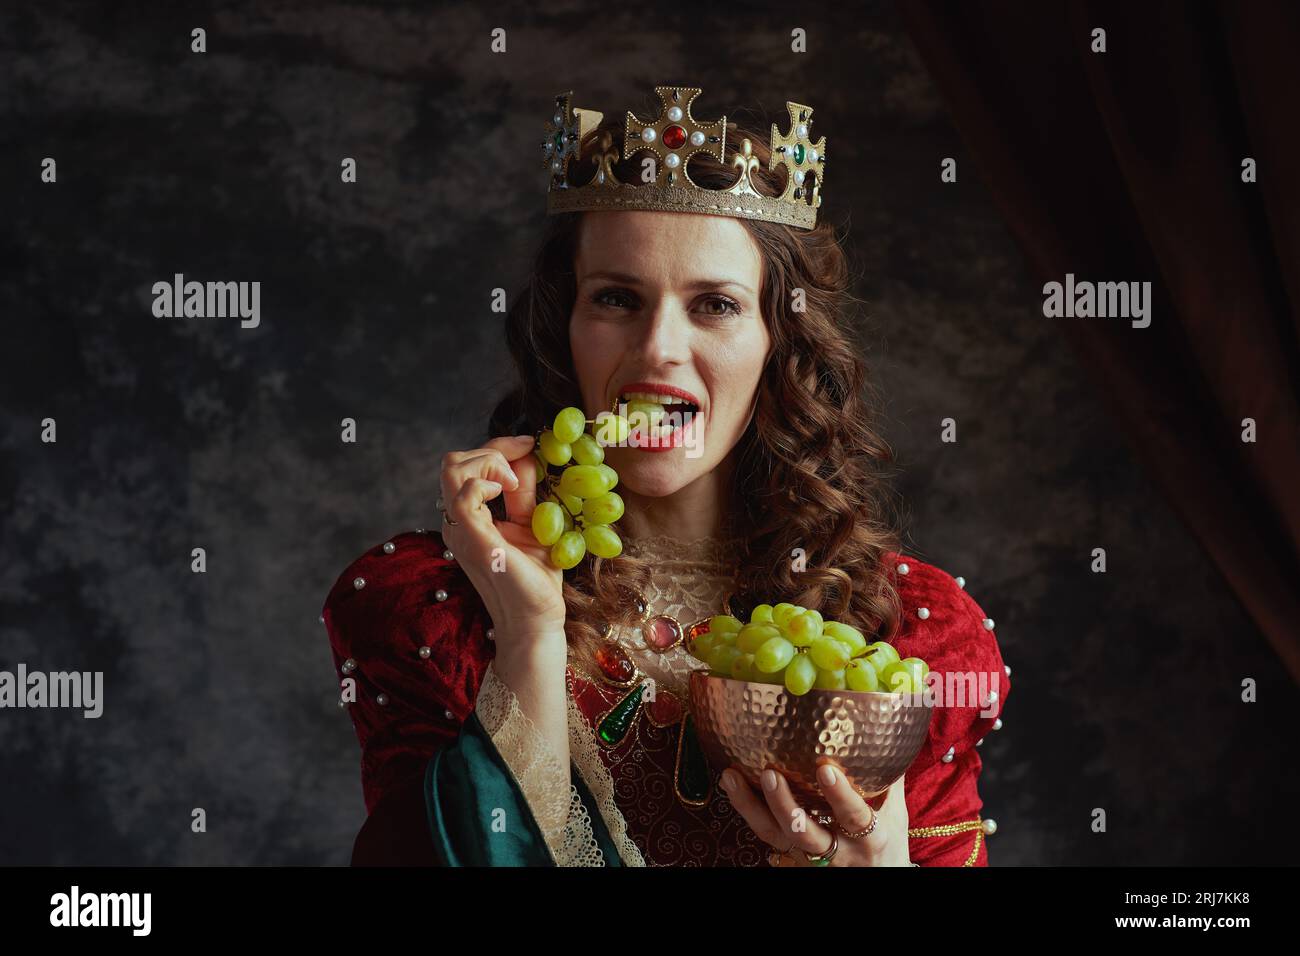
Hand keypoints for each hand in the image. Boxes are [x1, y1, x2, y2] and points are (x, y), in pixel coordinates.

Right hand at [438, 435, 565, 643]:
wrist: (537, 619)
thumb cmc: (536, 578)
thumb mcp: (534, 523)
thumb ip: (524, 492)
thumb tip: (526, 456)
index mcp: (468, 518)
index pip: (466, 466)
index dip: (498, 445)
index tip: (530, 442)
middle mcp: (457, 522)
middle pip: (453, 462)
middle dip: (493, 447)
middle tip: (526, 456)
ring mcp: (460, 531)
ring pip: (452, 470)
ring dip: (490, 462)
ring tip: (516, 482)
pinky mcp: (472, 539)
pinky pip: (463, 495)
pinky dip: (487, 482)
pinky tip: (509, 493)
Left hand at [720, 764, 910, 866]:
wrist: (880, 879)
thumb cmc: (887, 840)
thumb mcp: (895, 812)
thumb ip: (889, 775)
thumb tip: (885, 727)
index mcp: (869, 837)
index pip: (854, 816)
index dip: (840, 796)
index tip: (825, 770)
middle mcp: (838, 852)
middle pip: (805, 834)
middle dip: (785, 806)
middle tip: (768, 774)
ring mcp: (811, 859)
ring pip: (776, 836)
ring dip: (751, 807)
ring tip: (731, 776)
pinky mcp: (792, 858)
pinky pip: (766, 836)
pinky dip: (747, 810)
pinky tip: (731, 786)